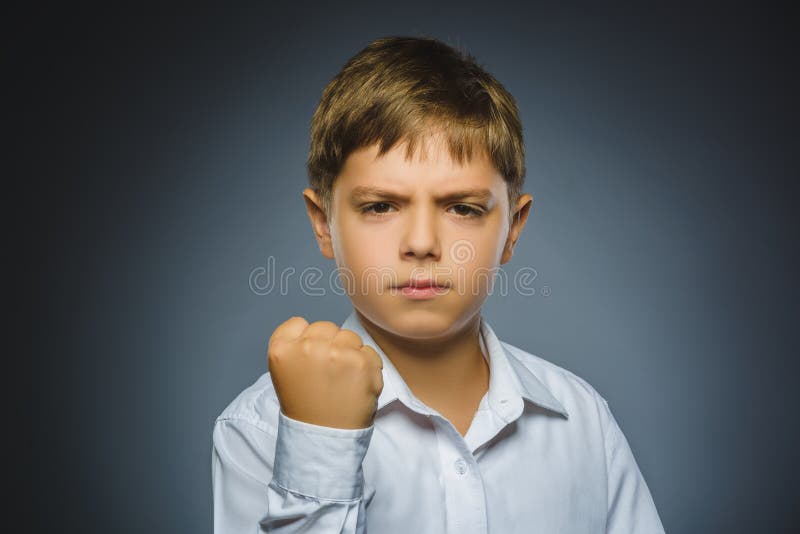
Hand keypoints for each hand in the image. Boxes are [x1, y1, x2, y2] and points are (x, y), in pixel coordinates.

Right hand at [267, 317, 383, 428]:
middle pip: (326, 327)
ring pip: (350, 337)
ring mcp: (336, 353)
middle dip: (330, 345)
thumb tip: (315, 330)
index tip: (308, 359)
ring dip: (350, 354)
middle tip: (327, 373)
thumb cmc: (307, 406)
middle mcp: (307, 347)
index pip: (297, 323)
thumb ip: (294, 346)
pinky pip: (369, 352)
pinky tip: (355, 385)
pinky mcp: (362, 362)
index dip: (306, 340)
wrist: (325, 437)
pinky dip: (367, 367)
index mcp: (282, 349)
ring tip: (342, 380)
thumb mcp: (284, 372)